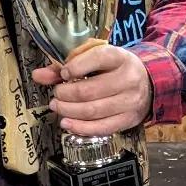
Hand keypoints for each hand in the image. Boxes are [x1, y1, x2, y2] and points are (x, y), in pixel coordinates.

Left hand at [32, 44, 151, 137]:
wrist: (147, 83)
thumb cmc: (115, 69)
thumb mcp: (96, 60)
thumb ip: (66, 66)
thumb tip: (38, 75)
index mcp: (120, 57)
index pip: (98, 59)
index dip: (75, 67)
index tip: (63, 73)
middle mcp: (128, 79)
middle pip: (90, 90)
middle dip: (66, 93)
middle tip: (56, 94)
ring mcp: (130, 102)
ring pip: (93, 111)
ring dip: (69, 111)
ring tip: (57, 106)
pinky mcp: (128, 120)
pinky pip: (101, 128)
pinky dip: (81, 128)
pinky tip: (67, 123)